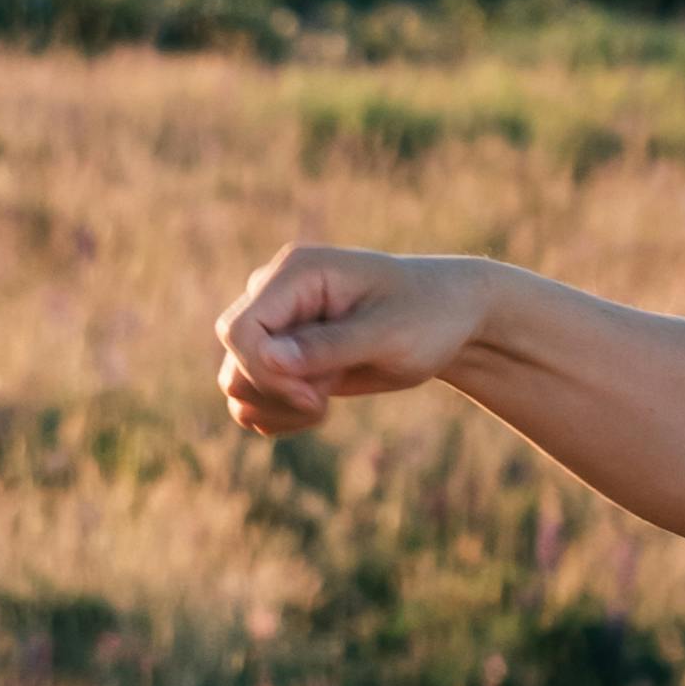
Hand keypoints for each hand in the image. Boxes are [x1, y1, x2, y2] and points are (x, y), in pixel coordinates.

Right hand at [214, 244, 488, 433]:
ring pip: (236, 382)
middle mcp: (274, 293)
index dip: (265, 374)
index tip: (316, 398)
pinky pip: (250, 395)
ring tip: (326, 403)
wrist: (451, 319)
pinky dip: (277, 413)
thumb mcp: (389, 334)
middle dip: (277, 394)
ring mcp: (276, 324)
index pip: (237, 331)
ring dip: (278, 407)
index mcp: (297, 272)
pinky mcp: (282, 354)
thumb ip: (329, 346)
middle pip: (233, 359)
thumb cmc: (428, 316)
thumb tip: (267, 359)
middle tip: (327, 399)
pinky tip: (318, 409)